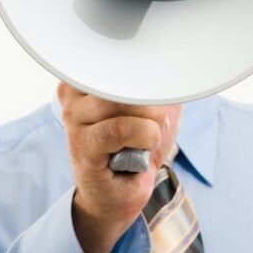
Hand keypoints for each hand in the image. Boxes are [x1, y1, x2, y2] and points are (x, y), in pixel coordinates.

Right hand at [57, 82, 182, 252]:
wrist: (121, 192)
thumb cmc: (136, 148)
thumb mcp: (153, 107)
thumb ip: (159, 82)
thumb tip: (178, 66)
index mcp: (87, 78)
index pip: (121, 59)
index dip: (146, 76)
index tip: (157, 92)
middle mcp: (74, 95)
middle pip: (125, 81)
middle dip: (153, 104)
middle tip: (155, 124)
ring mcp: (74, 121)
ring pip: (124, 105)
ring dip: (151, 124)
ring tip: (146, 139)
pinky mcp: (83, 146)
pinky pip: (119, 129)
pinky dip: (143, 137)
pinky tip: (142, 150)